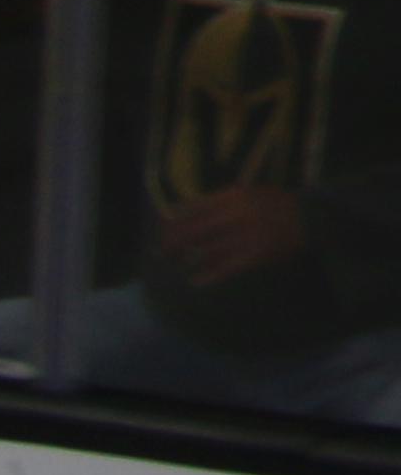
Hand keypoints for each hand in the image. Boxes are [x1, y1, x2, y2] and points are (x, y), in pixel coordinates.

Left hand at [158, 183, 313, 286]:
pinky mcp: (256, 255)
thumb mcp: (249, 193)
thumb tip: (179, 211)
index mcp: (235, 196)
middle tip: (162, 251)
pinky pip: (225, 268)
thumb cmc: (275, 205)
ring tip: (179, 264)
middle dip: (174, 242)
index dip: (174, 222)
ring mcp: (247, 235)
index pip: (193, 209)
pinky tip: (196, 281)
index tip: (164, 230)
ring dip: (189, 259)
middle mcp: (238, 214)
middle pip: (195, 231)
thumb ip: (219, 201)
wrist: (312, 217)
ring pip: (207, 251)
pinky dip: (208, 276)